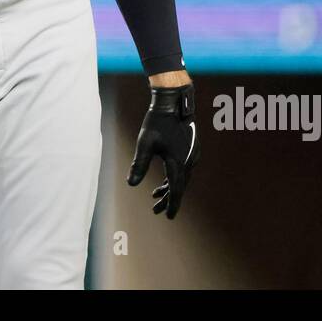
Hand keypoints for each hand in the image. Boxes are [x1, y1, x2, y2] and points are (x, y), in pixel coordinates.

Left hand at [127, 82, 199, 219]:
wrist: (173, 103)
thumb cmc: (157, 122)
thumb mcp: (144, 143)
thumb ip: (139, 164)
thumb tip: (130, 184)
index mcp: (178, 162)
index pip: (176, 189)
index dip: (172, 204)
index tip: (169, 217)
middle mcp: (188, 161)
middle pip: (179, 186)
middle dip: (168, 199)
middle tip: (155, 210)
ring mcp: (191, 155)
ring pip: (180, 178)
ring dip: (169, 188)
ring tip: (155, 197)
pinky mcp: (189, 150)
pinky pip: (182, 169)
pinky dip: (173, 177)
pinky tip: (162, 182)